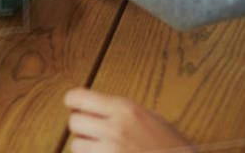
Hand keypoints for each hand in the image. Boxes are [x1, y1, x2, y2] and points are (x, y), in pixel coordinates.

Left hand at [64, 89, 193, 152]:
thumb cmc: (170, 144)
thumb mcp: (148, 116)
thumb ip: (119, 110)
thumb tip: (91, 105)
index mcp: (124, 109)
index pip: (78, 98)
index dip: (73, 101)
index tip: (74, 104)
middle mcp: (114, 129)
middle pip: (74, 122)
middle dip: (81, 126)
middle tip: (92, 129)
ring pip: (76, 146)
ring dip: (85, 146)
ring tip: (102, 147)